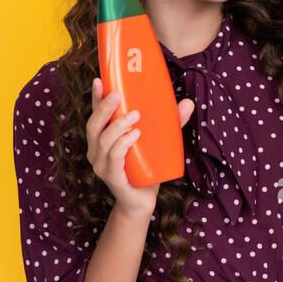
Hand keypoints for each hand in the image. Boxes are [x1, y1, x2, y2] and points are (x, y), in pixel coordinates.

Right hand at [86, 76, 194, 218]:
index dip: (96, 98)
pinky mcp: (112, 178)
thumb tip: (188, 103)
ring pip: (103, 141)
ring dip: (118, 125)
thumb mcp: (158, 142)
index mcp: (103, 139)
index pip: (96, 115)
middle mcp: (97, 151)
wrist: (142, 202)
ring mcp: (102, 165)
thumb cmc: (146, 169)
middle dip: (104, 108)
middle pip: (93, 125)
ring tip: (134, 115)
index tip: (100, 79)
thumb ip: (171, 123)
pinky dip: (122, 145)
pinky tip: (134, 136)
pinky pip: (114, 158)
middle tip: (117, 94)